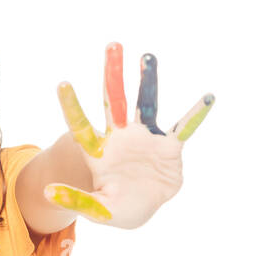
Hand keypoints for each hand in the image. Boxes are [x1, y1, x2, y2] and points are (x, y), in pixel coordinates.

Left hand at [46, 42, 213, 228]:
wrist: (142, 208)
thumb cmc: (115, 207)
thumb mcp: (97, 210)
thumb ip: (76, 200)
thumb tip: (48, 192)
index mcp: (98, 152)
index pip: (81, 125)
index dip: (72, 106)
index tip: (62, 83)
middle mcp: (120, 138)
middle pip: (114, 102)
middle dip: (112, 75)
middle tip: (113, 45)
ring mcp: (145, 139)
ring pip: (146, 104)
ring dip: (148, 81)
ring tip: (147, 57)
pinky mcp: (169, 148)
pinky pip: (183, 128)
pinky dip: (195, 115)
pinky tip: (207, 97)